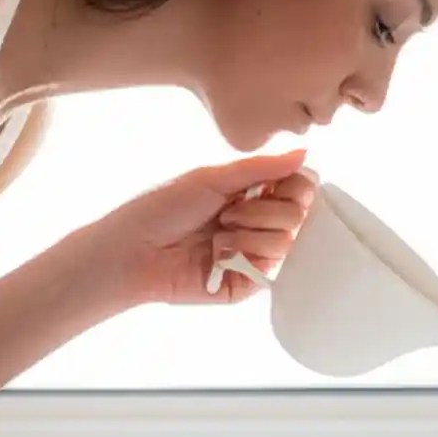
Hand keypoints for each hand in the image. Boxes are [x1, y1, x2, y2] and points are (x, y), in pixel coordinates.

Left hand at [83, 149, 316, 304]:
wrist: (132, 251)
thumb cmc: (162, 208)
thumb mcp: (211, 178)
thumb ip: (261, 167)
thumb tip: (305, 152)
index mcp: (251, 194)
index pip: (300, 189)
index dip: (295, 186)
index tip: (271, 185)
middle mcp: (258, 224)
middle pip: (298, 214)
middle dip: (262, 209)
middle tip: (227, 212)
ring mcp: (254, 255)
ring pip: (286, 241)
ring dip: (248, 232)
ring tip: (216, 235)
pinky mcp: (247, 284)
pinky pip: (270, 268)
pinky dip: (242, 254)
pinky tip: (216, 256)